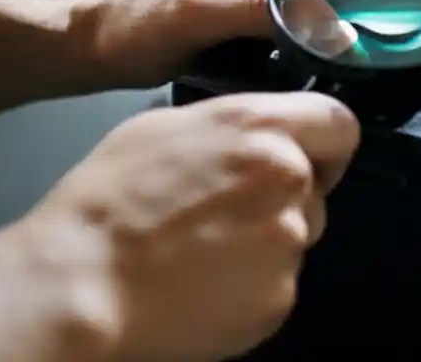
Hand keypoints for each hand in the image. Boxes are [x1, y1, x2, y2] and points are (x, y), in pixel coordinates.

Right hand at [16, 91, 359, 361]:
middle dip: (283, 196)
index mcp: (261, 129)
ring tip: (202, 249)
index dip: (323, 142)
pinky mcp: (280, 297)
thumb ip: (229, 125)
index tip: (306, 156)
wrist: (81, 286)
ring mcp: (288, 242)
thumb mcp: (163, 128)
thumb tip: (252, 132)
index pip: (339, 124)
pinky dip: (250, 286)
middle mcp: (288, 180)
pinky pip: (278, 283)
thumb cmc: (107, 206)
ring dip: (265, 241)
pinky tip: (202, 282)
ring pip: (296, 235)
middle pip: (315, 186)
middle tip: (225, 210)